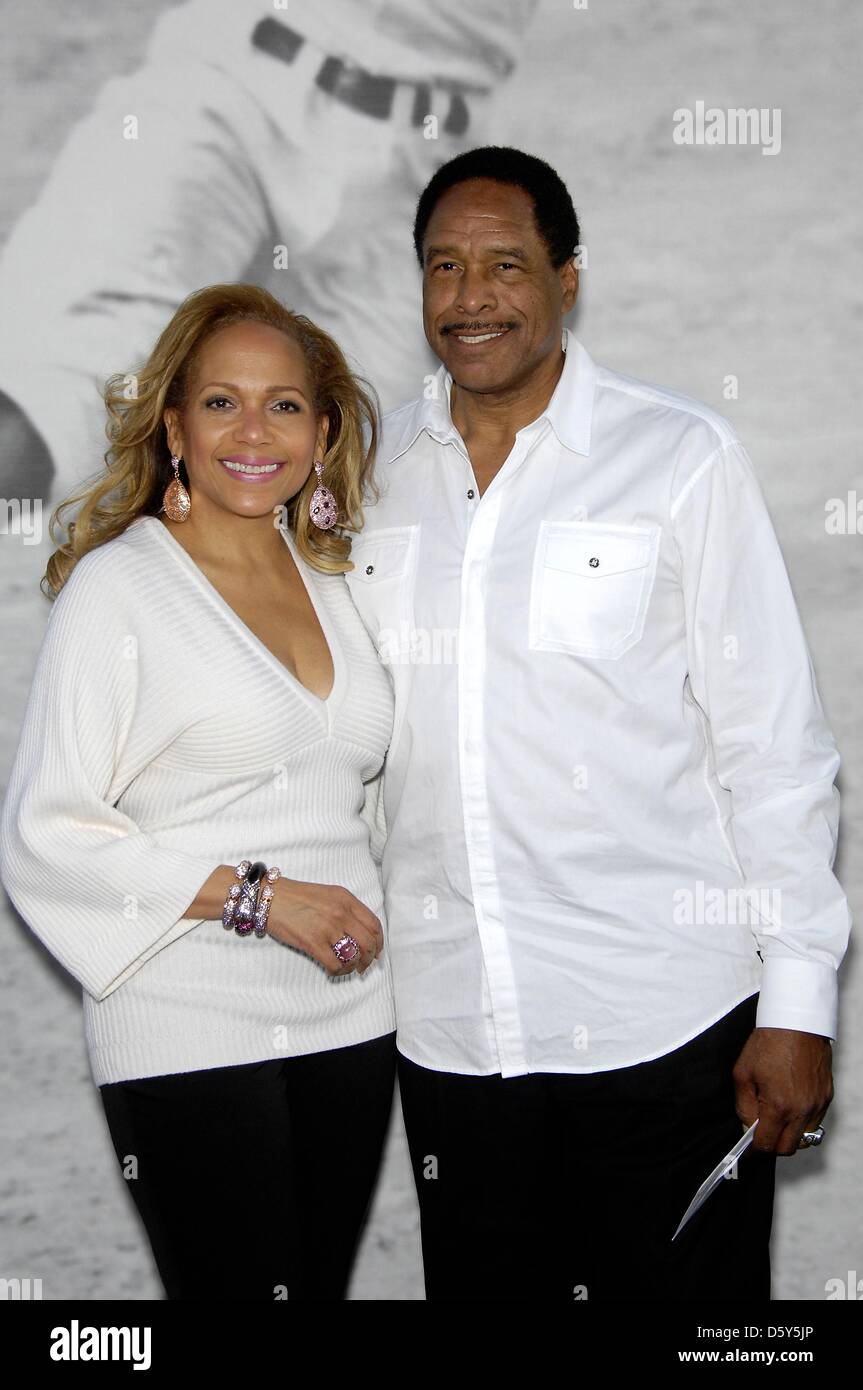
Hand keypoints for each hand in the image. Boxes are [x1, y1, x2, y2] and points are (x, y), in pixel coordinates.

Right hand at [263, 877, 382, 976]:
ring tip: (347, 969)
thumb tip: (361, 934)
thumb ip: (346, 909)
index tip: (376, 952)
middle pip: (368, 942)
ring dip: (354, 967)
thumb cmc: (297, 897)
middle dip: (369, 959)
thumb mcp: (328, 894)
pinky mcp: (313, 942)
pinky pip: (335, 964)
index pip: (374, 924)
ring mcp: (327, 927)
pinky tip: (332, 970)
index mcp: (346, 899)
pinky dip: (338, 971)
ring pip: (354, 955)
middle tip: (363, 966)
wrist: (269, 897)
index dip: (379, 942)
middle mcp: (341, 912)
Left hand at [732, 1027, 832, 1154]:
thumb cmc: (768, 1043)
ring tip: (776, 1117)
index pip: (767, 1145)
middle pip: (788, 1148)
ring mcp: (817, 1104)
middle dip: (772, 1144)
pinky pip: (815, 1122)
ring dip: (789, 1135)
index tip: (749, 1144)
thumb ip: (744, 1107)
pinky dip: (802, 1122)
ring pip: (804, 1138)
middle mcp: (802, 1110)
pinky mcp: (827, 1096)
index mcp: (779, 1105)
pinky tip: (790, 1105)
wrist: (796, 1022)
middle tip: (761, 1131)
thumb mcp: (743, 1073)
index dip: (755, 1148)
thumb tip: (748, 1127)